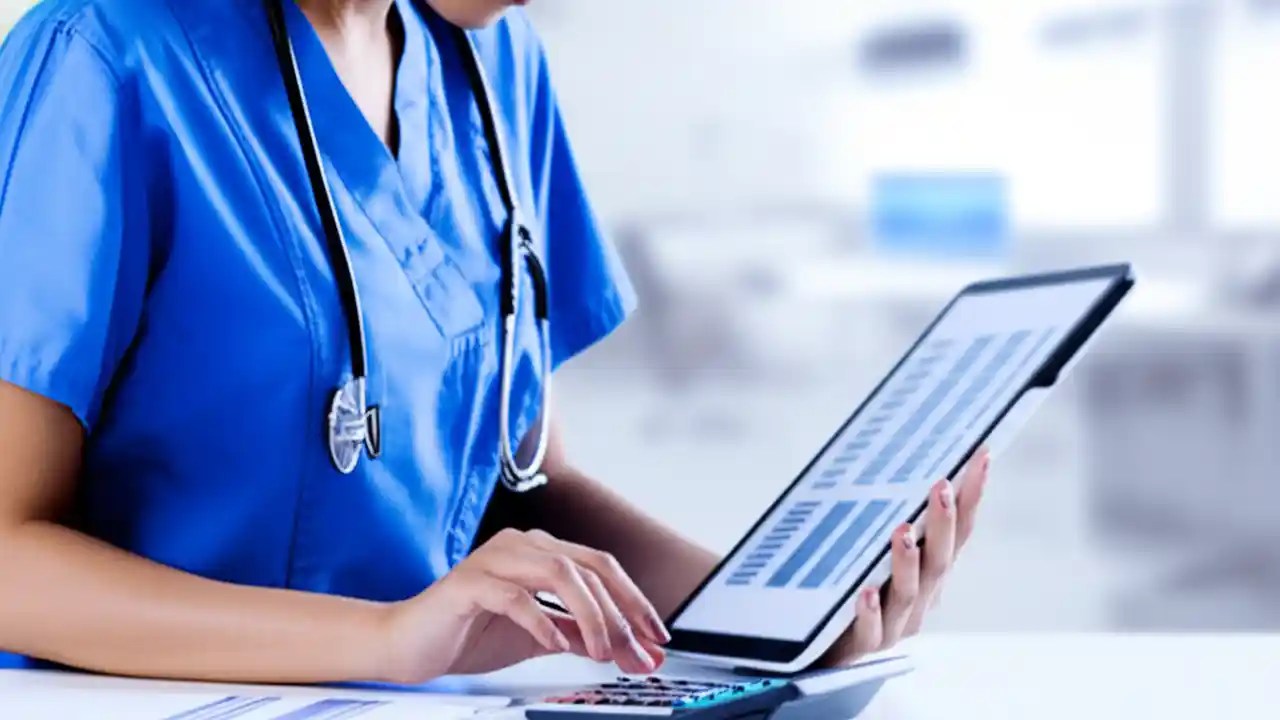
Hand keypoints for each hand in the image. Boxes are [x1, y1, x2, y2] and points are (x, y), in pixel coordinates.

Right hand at [376, 528, 669, 682]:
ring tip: (601, 649)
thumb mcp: (538, 636)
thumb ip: (578, 635)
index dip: (633, 599)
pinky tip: (553, 643)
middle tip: (636, 649)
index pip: (600, 566)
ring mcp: (493, 560)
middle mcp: (520, 546)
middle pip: (587, 567)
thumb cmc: (468, 634)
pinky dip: (540, 620)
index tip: (655, 635)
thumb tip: (626, 647)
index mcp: (539, 552)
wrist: (407, 646)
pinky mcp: (467, 583)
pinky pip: (514, 595)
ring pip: (559, 572)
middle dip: (620, 611)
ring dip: (589, 614)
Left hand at [819, 447, 989, 666]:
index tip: (980, 455)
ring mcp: (896, 624)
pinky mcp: (865, 646)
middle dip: (943, 524)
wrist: (826, 645)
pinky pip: (871, 629)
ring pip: (909, 594)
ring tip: (902, 531)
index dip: (972, 495)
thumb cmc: (854, 586)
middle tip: (940, 488)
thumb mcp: (874, 547)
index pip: (958, 530)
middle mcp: (922, 598)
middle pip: (940, 561)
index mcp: (931, 572)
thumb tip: (884, 458)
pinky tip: (866, 591)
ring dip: (907, 562)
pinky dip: (870, 610)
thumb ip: (887, 515)